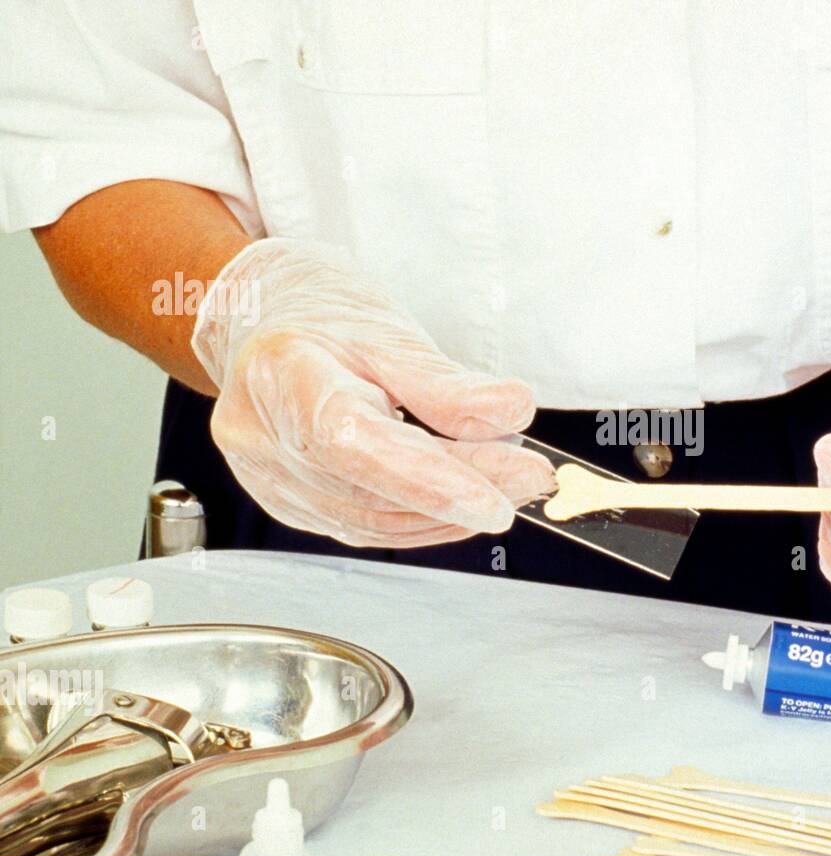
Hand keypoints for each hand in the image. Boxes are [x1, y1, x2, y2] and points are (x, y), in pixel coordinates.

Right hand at [191, 238, 554, 546]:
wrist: (261, 317)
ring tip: (509, 484)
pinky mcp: (287, 502)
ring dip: (448, 513)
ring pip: (371, 520)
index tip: (497, 496)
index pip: (355, 442)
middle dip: (460, 492)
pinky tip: (461, 505)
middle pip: (372, 486)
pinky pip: (362, 527)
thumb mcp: (388, 331)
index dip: (429, 480)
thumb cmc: (320, 315)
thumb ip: (447, 384)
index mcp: (279, 375)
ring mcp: (267, 477)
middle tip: (531, 479)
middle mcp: (261, 436)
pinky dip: (419, 520)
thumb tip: (510, 413)